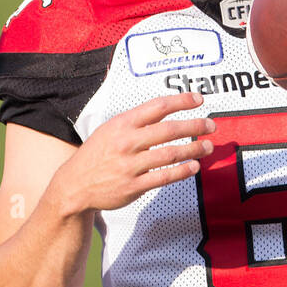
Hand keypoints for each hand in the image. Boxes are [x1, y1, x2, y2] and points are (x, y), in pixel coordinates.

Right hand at [53, 91, 214, 215]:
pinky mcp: (134, 186)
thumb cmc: (97, 154)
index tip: (198, 99)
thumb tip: (167, 110)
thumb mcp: (110, 129)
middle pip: (169, 130)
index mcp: (122, 124)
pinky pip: (164, 177)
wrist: (74, 185)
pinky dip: (182, 171)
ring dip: (194, 149)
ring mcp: (130, 165)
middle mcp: (127, 142)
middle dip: (195, 125)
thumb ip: (136, 122)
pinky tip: (194, 166)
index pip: (157, 107)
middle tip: (211, 125)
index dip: (181, 101)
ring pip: (170, 154)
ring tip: (207, 146)